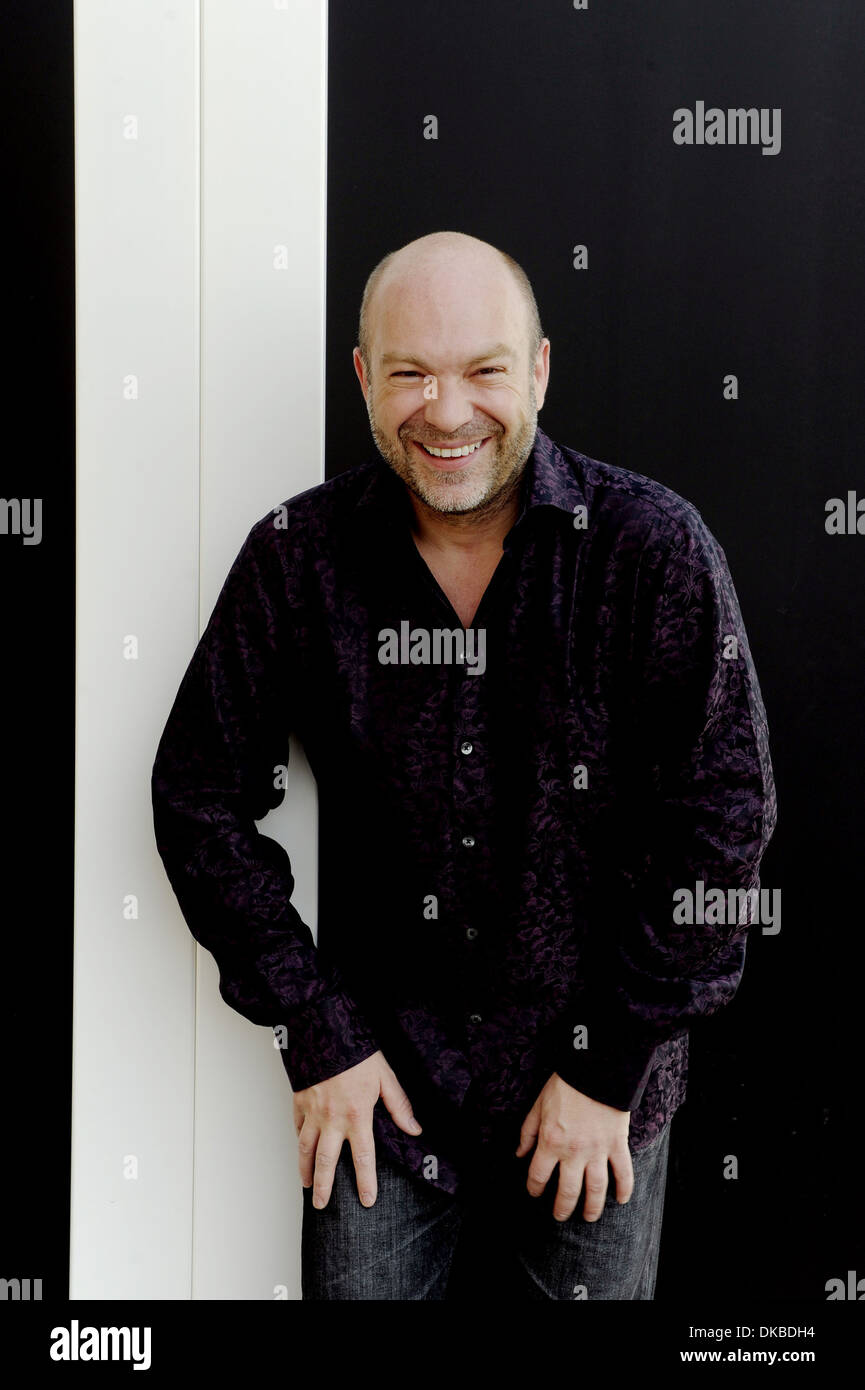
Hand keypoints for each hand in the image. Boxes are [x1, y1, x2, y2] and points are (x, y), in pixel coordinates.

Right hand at [293, 1050, 420, 1209]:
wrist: (326, 1030)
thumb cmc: (358, 1054)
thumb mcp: (385, 1077)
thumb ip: (399, 1106)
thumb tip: (414, 1130)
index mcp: (357, 1115)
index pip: (363, 1158)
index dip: (365, 1182)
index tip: (367, 1201)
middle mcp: (332, 1119)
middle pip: (327, 1162)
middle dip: (325, 1187)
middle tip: (322, 1205)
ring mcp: (313, 1112)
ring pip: (306, 1149)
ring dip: (305, 1170)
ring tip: (306, 1186)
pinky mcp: (299, 1102)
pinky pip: (297, 1128)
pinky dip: (298, 1142)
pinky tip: (300, 1152)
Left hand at [515, 1072, 632, 1221]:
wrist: (594, 1069)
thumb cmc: (564, 1086)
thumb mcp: (538, 1106)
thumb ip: (528, 1132)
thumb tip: (519, 1153)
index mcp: (550, 1141)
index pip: (538, 1176)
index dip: (534, 1188)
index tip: (535, 1193)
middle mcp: (574, 1152)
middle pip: (567, 1191)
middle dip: (562, 1208)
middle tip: (561, 1216)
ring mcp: (597, 1150)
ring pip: (595, 1189)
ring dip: (592, 1208)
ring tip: (589, 1217)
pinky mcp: (617, 1144)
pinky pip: (623, 1172)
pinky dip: (624, 1189)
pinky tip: (620, 1200)